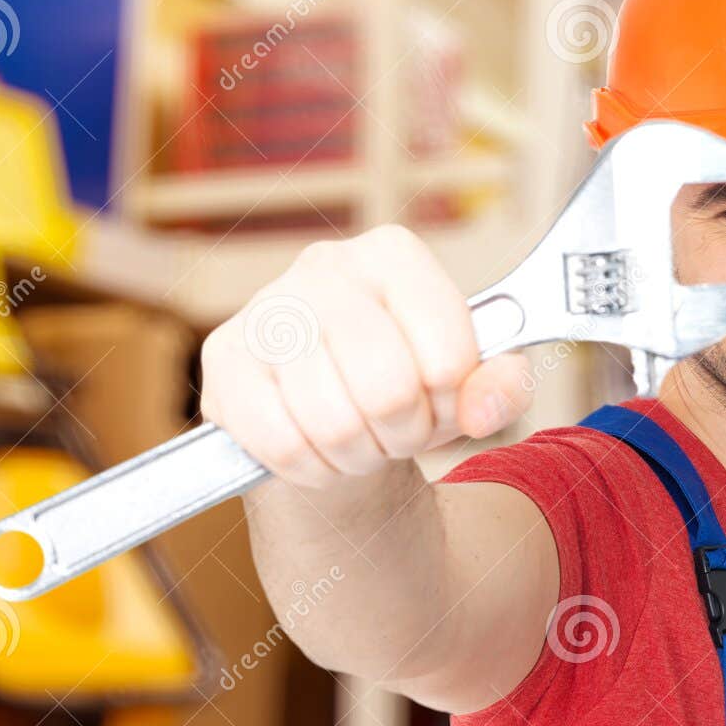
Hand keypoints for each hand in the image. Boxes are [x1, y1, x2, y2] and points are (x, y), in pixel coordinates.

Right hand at [199, 225, 532, 488]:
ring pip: (332, 422)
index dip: (452, 403)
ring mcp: (266, 308)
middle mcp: (325, 266)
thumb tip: (482, 409)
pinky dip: (311, 470)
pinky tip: (318, 452)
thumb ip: (502, 388)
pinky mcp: (222, 359)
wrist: (331, 412)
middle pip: (388, 389)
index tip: (440, 401)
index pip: (448, 356)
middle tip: (398, 430)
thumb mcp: (472, 385)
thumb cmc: (409, 387)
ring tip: (360, 439)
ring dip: (359, 456)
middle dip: (404, 433)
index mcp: (395, 255)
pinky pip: (281, 443)